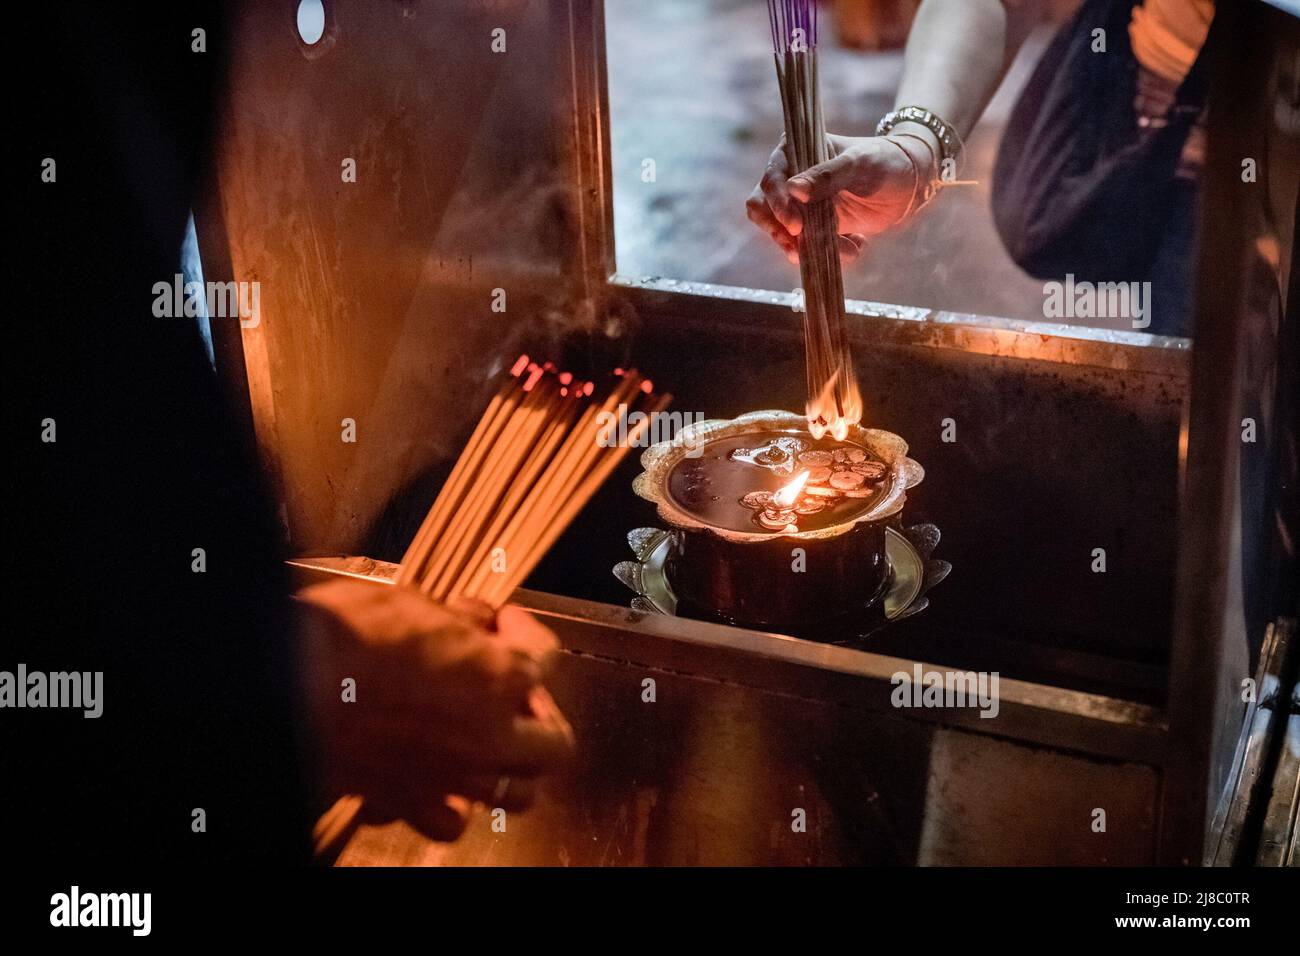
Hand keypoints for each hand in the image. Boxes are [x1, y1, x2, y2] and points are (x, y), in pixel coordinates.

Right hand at [294, 578, 573, 844]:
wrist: (288, 684)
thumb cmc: (345, 637)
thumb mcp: (412, 602)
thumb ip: (455, 619)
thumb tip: (472, 620)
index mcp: (499, 675)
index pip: (546, 655)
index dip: (526, 631)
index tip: (505, 623)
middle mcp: (489, 734)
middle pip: (553, 744)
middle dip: (541, 717)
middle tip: (515, 696)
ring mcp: (454, 776)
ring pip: (517, 794)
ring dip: (511, 769)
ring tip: (489, 744)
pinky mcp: (410, 803)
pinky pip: (451, 821)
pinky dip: (450, 804)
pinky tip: (436, 780)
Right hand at [746, 133, 929, 263]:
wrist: (909, 185)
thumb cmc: (885, 162)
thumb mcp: (859, 165)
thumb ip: (827, 176)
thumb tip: (793, 190)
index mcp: (797, 151)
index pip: (771, 178)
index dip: (776, 203)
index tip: (795, 225)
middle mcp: (792, 178)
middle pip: (763, 208)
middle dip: (779, 231)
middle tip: (799, 246)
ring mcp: (801, 205)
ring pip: (781, 232)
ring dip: (804, 247)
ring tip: (842, 249)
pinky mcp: (814, 227)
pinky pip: (804, 246)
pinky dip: (823, 254)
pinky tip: (853, 248)